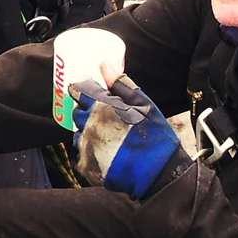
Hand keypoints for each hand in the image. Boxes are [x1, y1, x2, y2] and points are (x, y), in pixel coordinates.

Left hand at [70, 77, 188, 199]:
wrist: (160, 174)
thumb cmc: (154, 136)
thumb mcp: (142, 103)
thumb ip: (120, 84)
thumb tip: (103, 64)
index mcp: (101, 107)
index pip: (77, 92)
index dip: (83, 92)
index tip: (91, 95)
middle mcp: (88, 126)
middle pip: (78, 113)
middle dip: (88, 112)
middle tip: (107, 119)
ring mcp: (85, 148)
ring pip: (78, 134)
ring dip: (88, 133)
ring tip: (110, 139)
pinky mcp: (86, 167)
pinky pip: (82, 155)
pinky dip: (91, 153)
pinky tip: (108, 154)